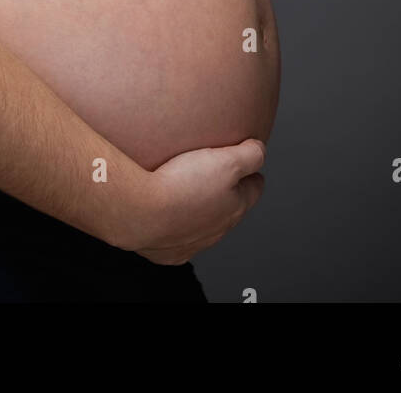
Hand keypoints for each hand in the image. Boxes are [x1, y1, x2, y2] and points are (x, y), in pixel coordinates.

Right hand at [108, 138, 266, 263]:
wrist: (141, 212)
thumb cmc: (182, 185)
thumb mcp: (227, 160)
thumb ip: (250, 154)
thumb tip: (259, 149)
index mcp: (235, 207)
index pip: (254, 187)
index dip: (251, 172)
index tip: (245, 162)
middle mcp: (218, 229)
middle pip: (231, 208)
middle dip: (227, 192)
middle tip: (214, 173)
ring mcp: (194, 244)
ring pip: (204, 225)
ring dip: (200, 209)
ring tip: (185, 190)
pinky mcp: (169, 253)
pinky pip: (177, 238)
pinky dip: (175, 225)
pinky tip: (164, 212)